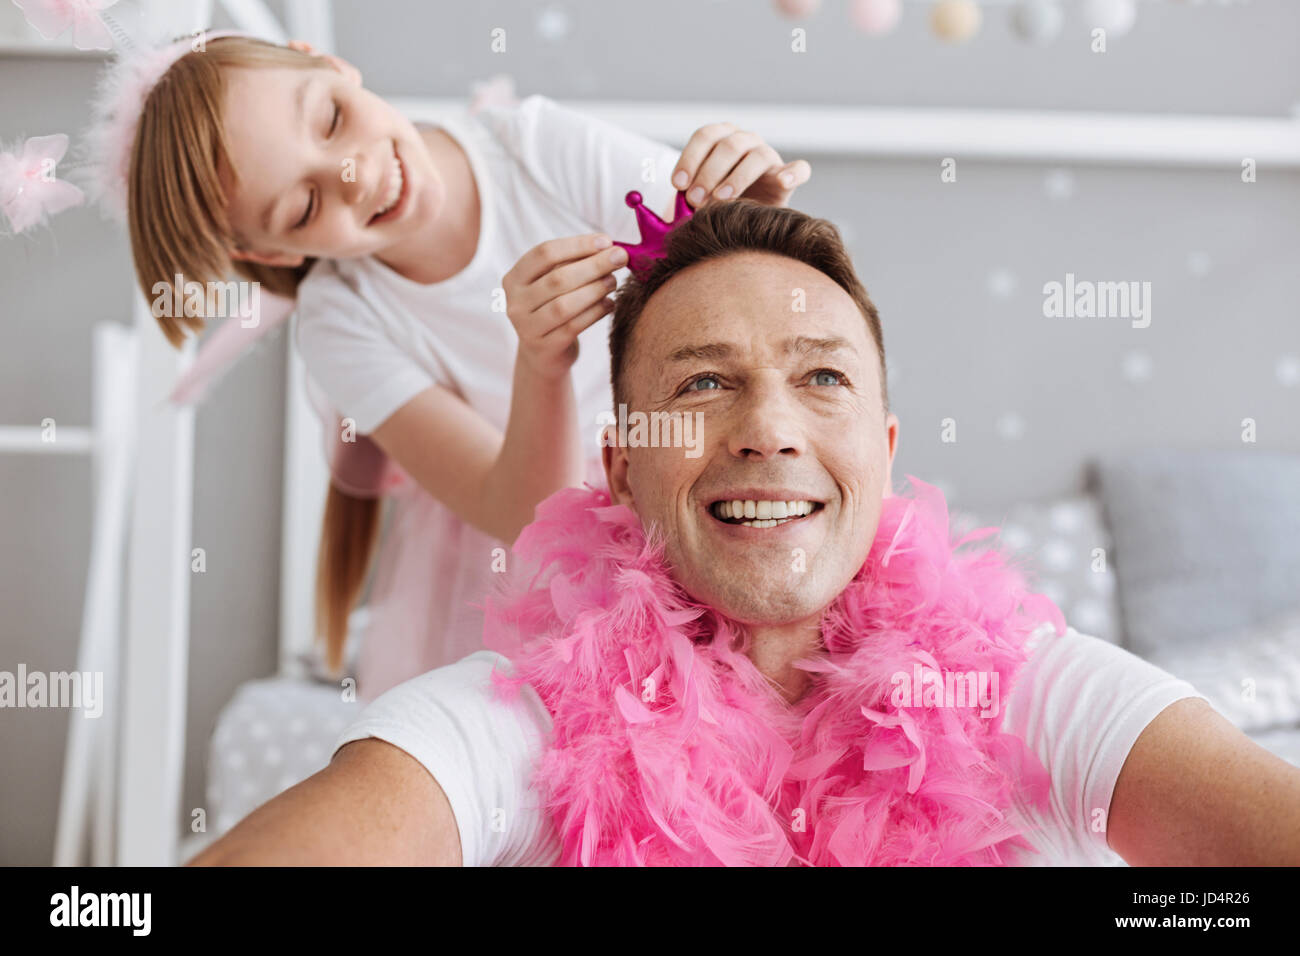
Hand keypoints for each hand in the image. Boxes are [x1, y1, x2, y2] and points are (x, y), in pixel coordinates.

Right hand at [502, 233, 626, 379]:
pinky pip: (573, 327)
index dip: (578, 245)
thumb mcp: (553, 283)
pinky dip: (595, 313)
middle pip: (557, 278)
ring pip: (564, 305)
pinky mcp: (544, 347)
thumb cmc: (552, 307)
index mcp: (515, 278)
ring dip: (595, 289)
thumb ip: (573, 263)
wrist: (543, 354)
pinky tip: (610, 304)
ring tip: (613, 281)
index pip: (545, 253)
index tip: (606, 241)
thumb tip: (608, 246)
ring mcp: (527, 327)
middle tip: (620, 257)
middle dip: (593, 265)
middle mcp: (515, 302)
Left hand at [671, 123, 810, 208]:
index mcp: (721, 137)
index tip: (678, 184)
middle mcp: (745, 140)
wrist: (747, 217)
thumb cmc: (717, 203)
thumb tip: (675, 204)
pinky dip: (793, 173)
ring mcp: (768, 155)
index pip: (705, 136)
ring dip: (736, 178)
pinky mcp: (789, 174)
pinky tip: (782, 182)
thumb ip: (689, 193)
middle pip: (728, 146)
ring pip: (756, 156)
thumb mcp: (699, 195)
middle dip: (708, 173)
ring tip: (722, 199)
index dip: (690, 158)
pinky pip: (800, 169)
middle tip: (694, 199)